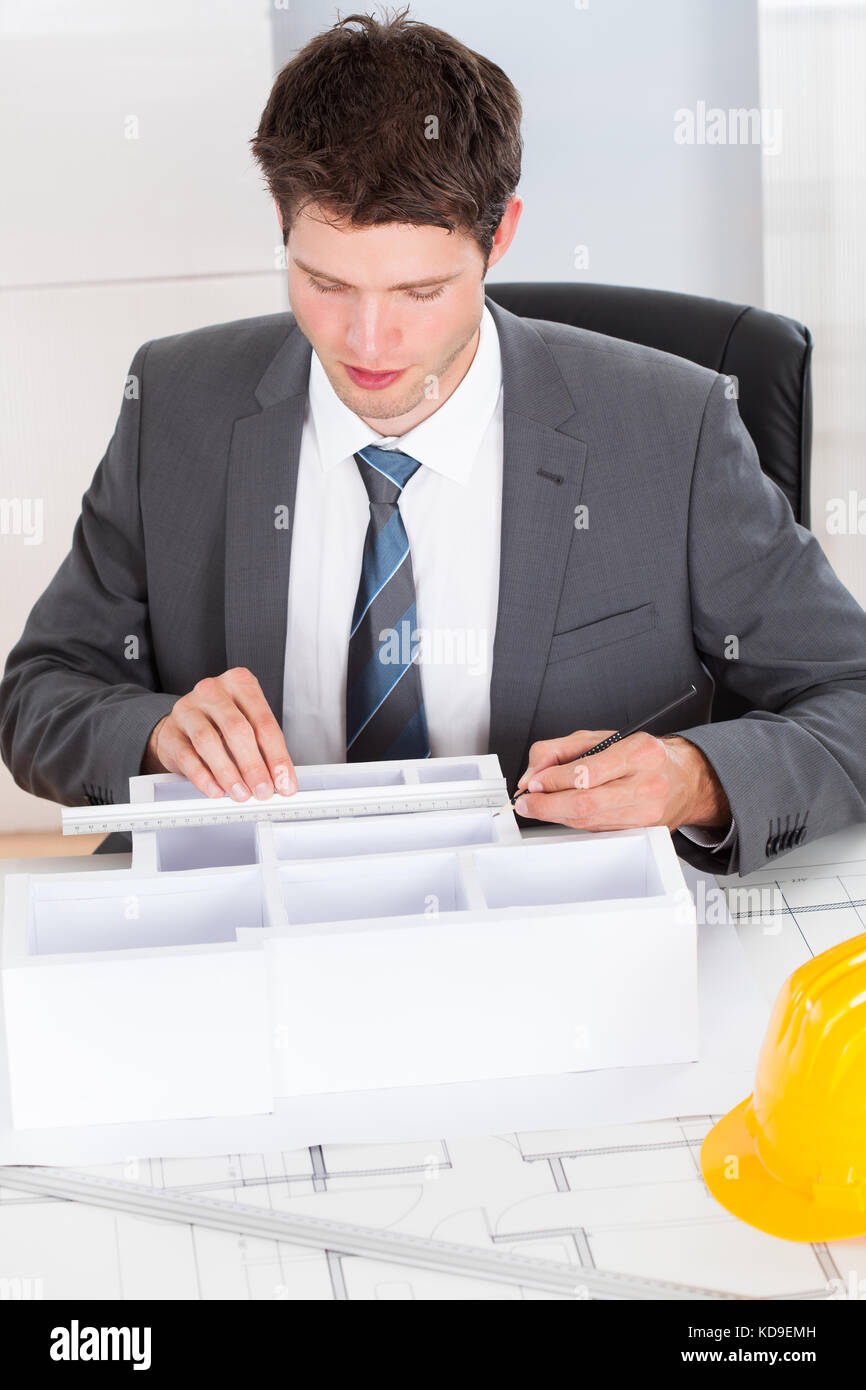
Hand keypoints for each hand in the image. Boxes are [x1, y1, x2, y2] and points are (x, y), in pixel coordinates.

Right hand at [141, 667, 297, 801]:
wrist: (182, 724)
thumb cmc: (221, 723)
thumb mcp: (248, 725)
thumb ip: (264, 749)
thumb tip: (281, 780)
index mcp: (240, 683)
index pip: (264, 723)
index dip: (277, 757)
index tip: (284, 782)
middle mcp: (213, 691)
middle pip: (237, 729)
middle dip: (254, 766)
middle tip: (263, 790)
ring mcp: (188, 709)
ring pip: (208, 741)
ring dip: (228, 773)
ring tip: (241, 793)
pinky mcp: (171, 732)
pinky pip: (187, 756)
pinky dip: (204, 777)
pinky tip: (216, 790)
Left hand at [514, 730, 729, 832]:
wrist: (684, 779)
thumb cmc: (642, 755)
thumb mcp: (601, 738)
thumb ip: (560, 750)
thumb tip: (532, 774)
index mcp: (640, 753)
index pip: (587, 772)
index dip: (553, 780)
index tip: (533, 782)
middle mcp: (646, 784)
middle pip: (586, 803)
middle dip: (547, 805)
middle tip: (526, 803)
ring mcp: (646, 813)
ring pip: (588, 821)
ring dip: (556, 815)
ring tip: (539, 805)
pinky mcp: (641, 831)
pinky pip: (597, 829)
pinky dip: (574, 821)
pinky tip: (564, 812)